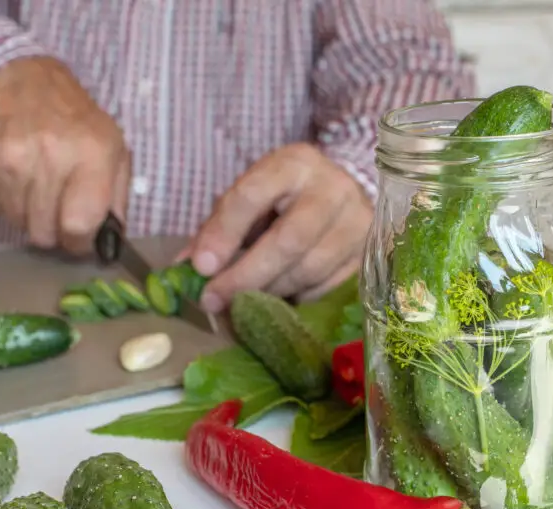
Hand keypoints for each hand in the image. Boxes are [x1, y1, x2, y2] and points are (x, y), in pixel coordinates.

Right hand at [0, 56, 131, 253]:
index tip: (80, 236)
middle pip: (43, 232)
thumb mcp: (112, 146)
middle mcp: (46, 156)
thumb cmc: (73, 117)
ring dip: (28, 214)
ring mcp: (6, 160)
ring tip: (35, 185)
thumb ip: (116, 197)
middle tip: (57, 209)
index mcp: (89, 153)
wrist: (17, 76)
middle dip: (54, 230)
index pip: (77, 226)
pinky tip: (13, 176)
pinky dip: (4, 200)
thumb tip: (109, 241)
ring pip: (17, 223)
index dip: (80, 241)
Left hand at [184, 143, 373, 311]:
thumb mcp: (250, 197)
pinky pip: (328, 286)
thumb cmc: (285, 197)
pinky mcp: (368, 251)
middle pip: (288, 240)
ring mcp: (356, 220)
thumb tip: (185, 269)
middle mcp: (331, 187)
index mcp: (293, 164)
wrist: (342, 190)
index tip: (201, 267)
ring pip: (309, 269)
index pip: (252, 196)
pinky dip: (298, 297)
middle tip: (215, 300)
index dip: (224, 233)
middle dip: (247, 276)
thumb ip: (217, 228)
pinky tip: (282, 295)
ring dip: (270, 291)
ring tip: (245, 299)